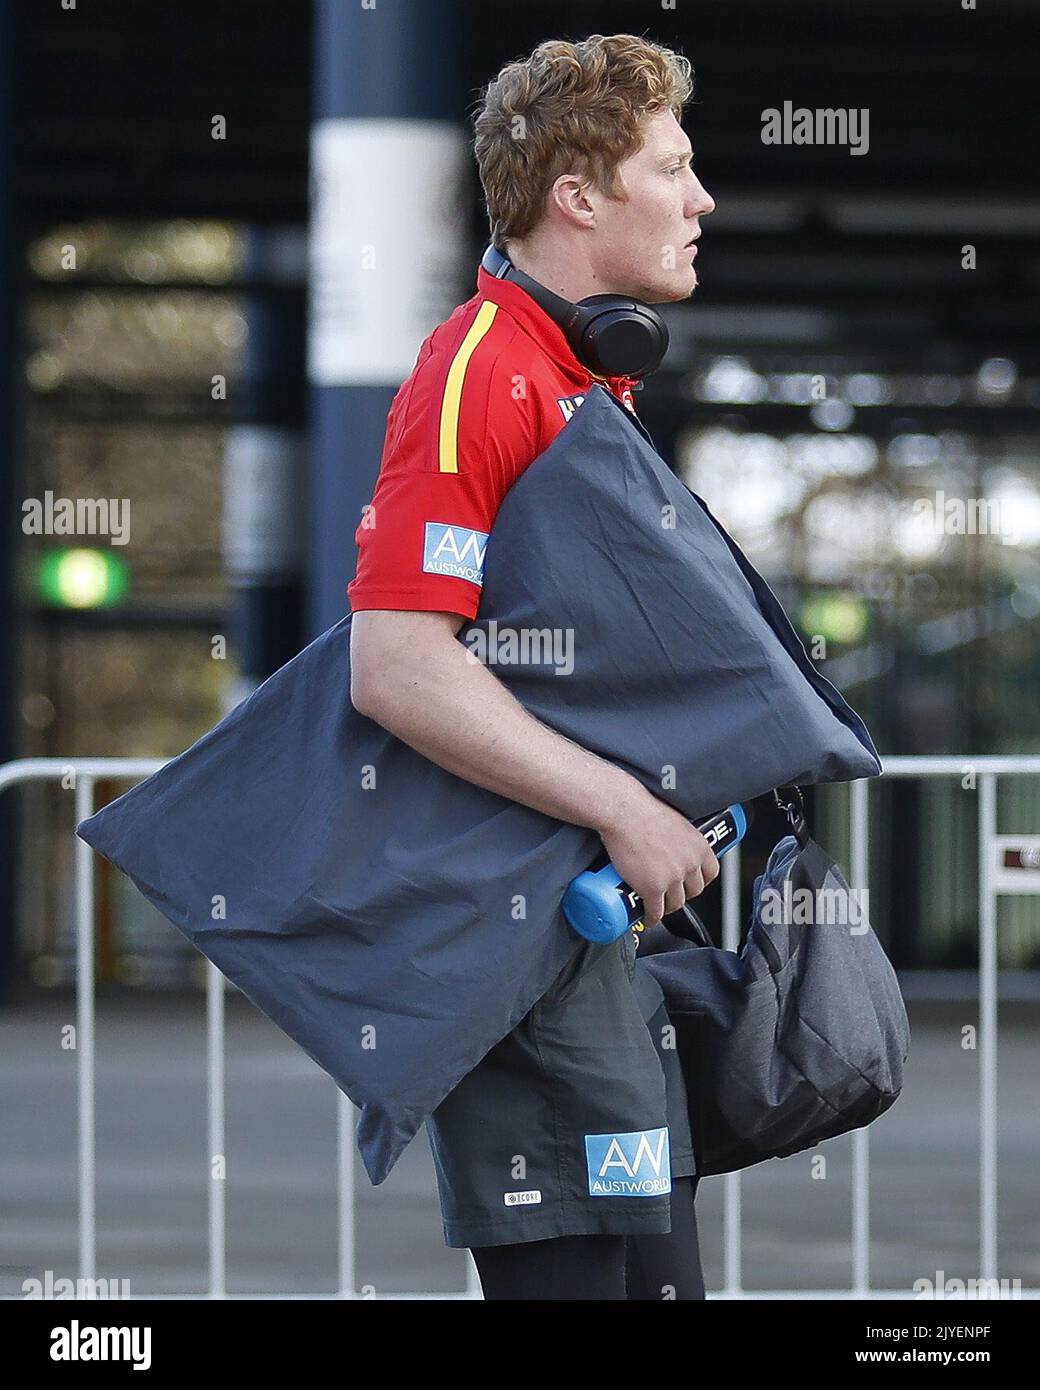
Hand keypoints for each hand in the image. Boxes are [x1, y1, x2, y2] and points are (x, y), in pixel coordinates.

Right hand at [598, 786, 719, 927]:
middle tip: (670, 892)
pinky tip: (648, 917)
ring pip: (676, 904)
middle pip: (693, 891)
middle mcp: (690, 864)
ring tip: (657, 904)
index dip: (699, 880)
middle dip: (682, 894)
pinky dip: (652, 918)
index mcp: (699, 846)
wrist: (624, 813)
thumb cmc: (643, 810)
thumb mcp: (675, 821)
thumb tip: (675, 845)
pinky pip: (656, 911)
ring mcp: (672, 878)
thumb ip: (681, 838)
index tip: (691, 882)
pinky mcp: (652, 888)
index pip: (711, 873)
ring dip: (667, 907)